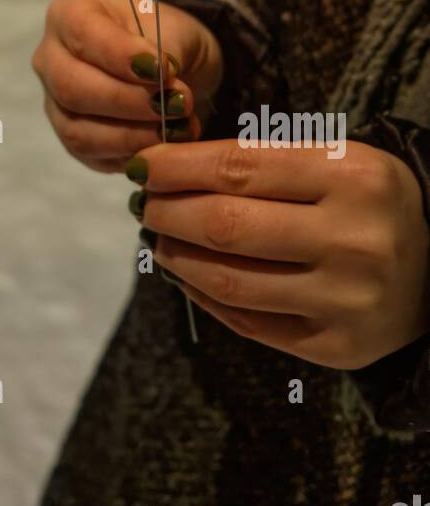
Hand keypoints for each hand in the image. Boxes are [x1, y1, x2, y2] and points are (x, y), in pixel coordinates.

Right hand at [31, 0, 222, 173]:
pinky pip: (94, 156)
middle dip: (127, 101)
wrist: (171, 69)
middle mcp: (51, 60)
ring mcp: (57, 104)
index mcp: (69, 16)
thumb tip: (165, 83)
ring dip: (133, 135)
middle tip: (175, 104)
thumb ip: (167, 51)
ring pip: (78, 130)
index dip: (121, 56)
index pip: (83, 35)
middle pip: (70, 87)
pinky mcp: (73, 141)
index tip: (164, 69)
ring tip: (177, 127)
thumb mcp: (175, 29)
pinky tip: (166, 143)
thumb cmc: (167, 38)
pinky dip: (133, 154)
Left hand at [134, 138, 429, 367]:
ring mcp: (346, 300)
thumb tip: (163, 171)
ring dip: (176, 257)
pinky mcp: (337, 347)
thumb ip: (256, 161)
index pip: (238, 168)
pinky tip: (187, 274)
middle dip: (168, 213)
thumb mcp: (330, 158)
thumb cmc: (364, 200)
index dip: (176, 168)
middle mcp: (353, 240)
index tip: (140, 165)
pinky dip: (205, 296)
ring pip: (229, 281)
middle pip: (226, 225)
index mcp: (352, 176)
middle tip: (144, 205)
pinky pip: (250, 323)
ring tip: (159, 239)